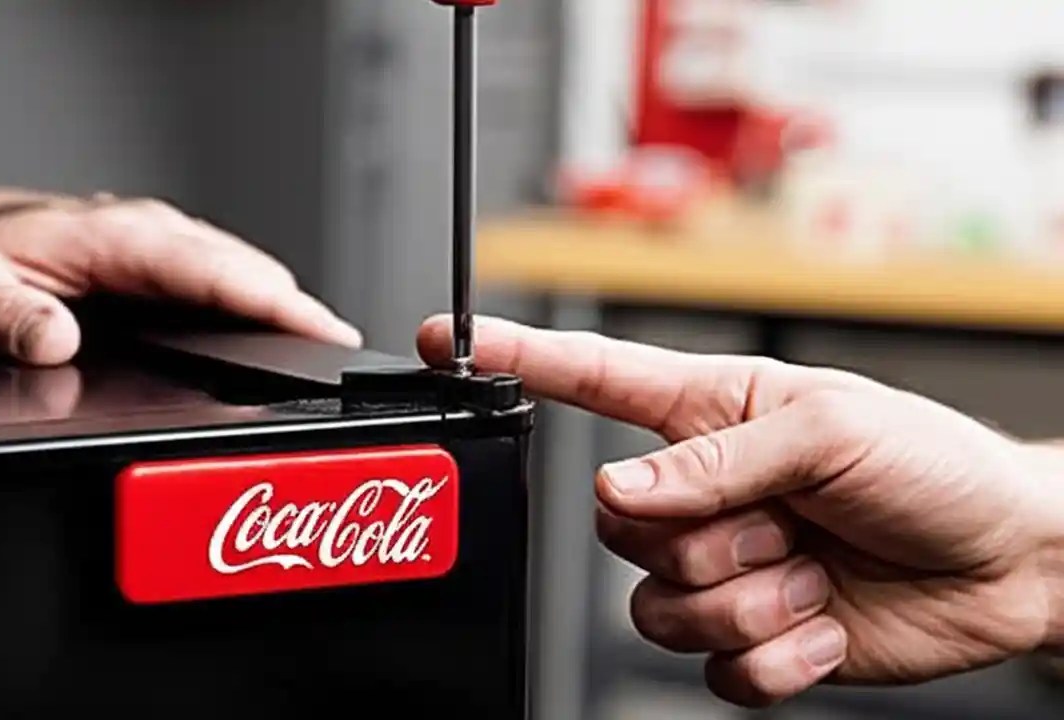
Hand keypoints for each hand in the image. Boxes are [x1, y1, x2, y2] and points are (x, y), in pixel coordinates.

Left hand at [0, 188, 360, 364]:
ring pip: (246, 275)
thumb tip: (55, 339)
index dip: (277, 305)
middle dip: (304, 314)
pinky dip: (261, 307)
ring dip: (290, 310)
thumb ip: (7, 317)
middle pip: (250, 273)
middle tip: (347, 364)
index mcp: (120, 239)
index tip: (325, 333)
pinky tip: (279, 338)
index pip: (215, 272)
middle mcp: (152, 235)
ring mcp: (163, 248)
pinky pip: (228, 282)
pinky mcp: (165, 265)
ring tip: (331, 355)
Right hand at [417, 315, 1063, 707]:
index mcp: (708, 414)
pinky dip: (778, 655)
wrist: (1008, 562)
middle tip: (779, 521)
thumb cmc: (931, 467)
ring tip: (811, 571)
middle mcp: (700, 491)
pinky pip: (715, 671)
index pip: (587, 380)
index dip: (514, 358)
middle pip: (616, 525)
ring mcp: (722, 566)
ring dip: (749, 599)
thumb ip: (713, 460)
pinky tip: (822, 619)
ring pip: (659, 607)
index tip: (445, 340)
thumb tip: (620, 489)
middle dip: (702, 536)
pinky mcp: (751, 636)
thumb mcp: (827, 430)